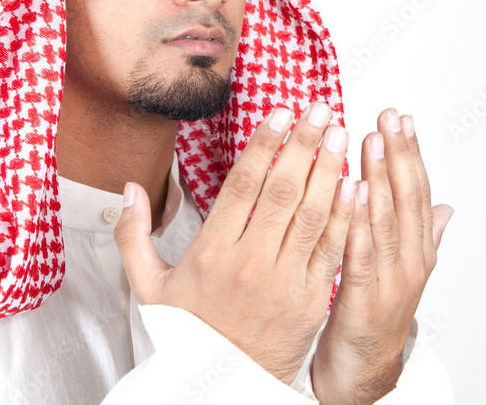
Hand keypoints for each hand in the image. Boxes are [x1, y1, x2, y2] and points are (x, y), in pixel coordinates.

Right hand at [114, 103, 358, 384]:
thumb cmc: (187, 337)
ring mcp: (284, 282)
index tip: (280, 112)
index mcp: (211, 253)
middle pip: (282, 190)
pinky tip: (356, 186)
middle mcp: (249, 263)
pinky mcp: (310, 301)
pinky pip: (331, 251)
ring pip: (311, 215)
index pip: (243, 184)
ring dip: (329, 170)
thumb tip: (130, 190)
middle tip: (319, 109)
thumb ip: (134, 236)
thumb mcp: (148, 289)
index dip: (265, 143)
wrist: (219, 389)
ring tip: (339, 134)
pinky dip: (345, 217)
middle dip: (304, 144)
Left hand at [311, 109, 453, 404]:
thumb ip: (420, 234)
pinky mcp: (364, 300)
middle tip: (388, 116)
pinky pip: (360, 252)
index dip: (412, 153)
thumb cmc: (374, 313)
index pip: (418, 191)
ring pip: (386, 219)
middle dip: (398, 153)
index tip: (403, 118)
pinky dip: (357, 220)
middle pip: (407, 198)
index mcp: (418, 250)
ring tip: (372, 139)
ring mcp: (391, 281)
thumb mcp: (399, 268)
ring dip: (379, 176)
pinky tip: (351, 189)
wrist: (364, 371)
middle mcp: (410, 261)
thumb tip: (446, 205)